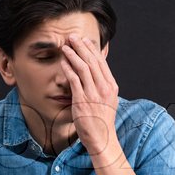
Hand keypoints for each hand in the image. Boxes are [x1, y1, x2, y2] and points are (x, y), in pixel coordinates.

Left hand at [60, 35, 119, 155]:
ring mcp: (93, 94)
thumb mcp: (107, 99)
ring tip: (65, 46)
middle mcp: (104, 88)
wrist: (101, 137)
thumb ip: (102, 85)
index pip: (101, 63)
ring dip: (73, 55)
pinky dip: (68, 69)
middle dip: (81, 47)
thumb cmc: (102, 119)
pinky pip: (74, 80)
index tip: (85, 40)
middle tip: (72, 37)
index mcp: (111, 86)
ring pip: (83, 68)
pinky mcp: (82, 100)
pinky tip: (63, 62)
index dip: (92, 50)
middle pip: (92, 61)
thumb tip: (95, 72)